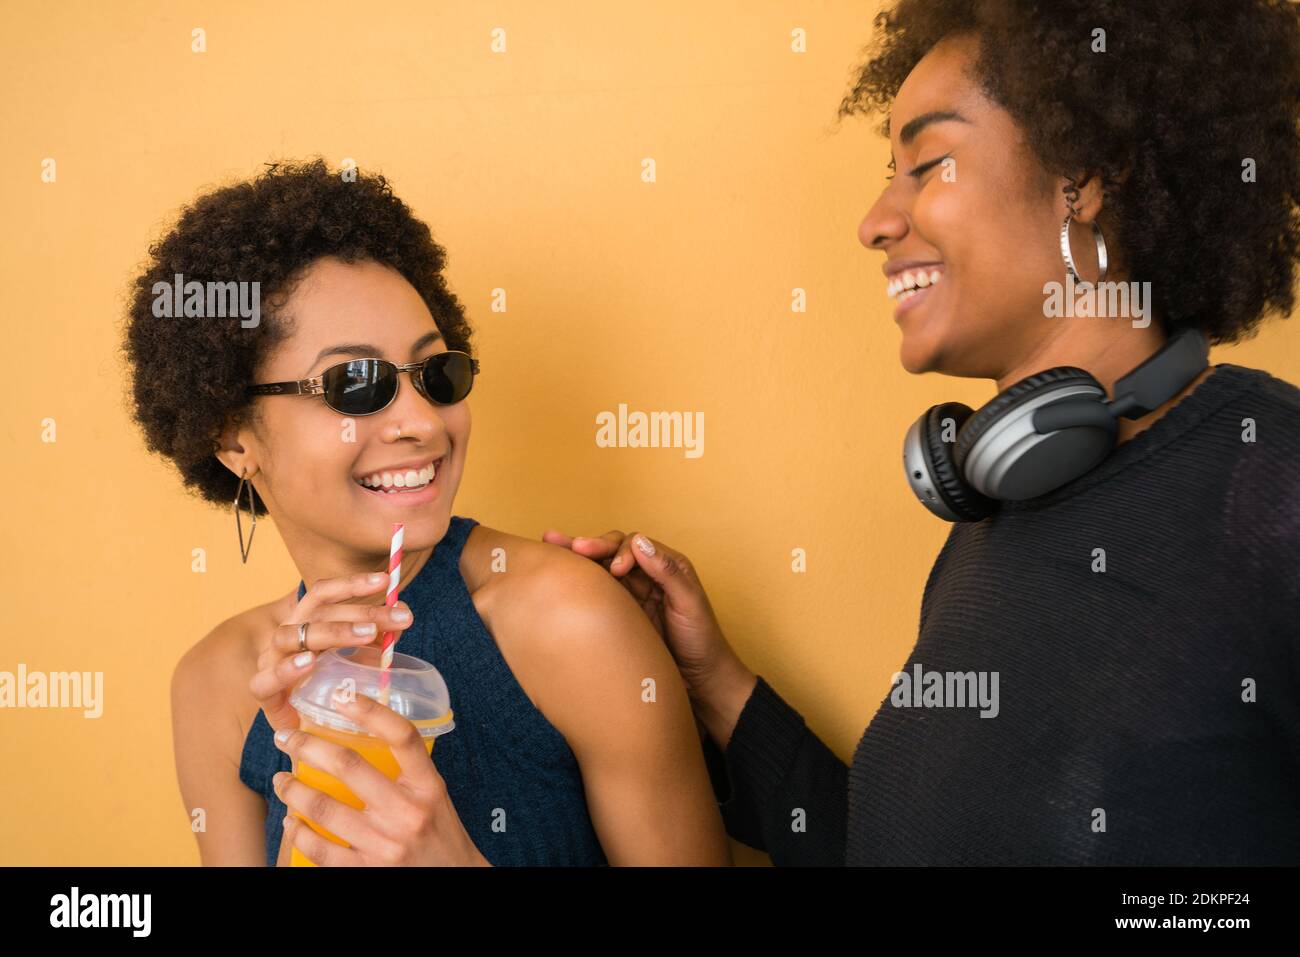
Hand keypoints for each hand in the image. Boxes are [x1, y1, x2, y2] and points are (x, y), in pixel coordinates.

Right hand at [250, 571, 414, 733]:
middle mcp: (287, 635)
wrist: (303, 726)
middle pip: (316, 611)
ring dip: (332, 632)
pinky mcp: (263, 691)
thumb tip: (402, 613)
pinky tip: (310, 662)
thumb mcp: (358, 657)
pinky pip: (267, 678)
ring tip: (367, 634)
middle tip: (396, 617)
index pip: (323, 593)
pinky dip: (288, 669)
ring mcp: (271, 660)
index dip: (352, 583)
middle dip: (361, 611)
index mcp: (305, 622)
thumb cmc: (329, 685)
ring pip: (291, 636)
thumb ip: (377, 635)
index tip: (385, 580)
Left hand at [272, 693, 489, 865]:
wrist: (455, 880)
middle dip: (308, 745)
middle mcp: (407, 813)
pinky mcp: (366, 872)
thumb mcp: (435, 797)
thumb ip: (408, 771)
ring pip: (324, 808)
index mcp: (428, 787)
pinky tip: (291, 821)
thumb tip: (367, 733)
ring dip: (293, 790)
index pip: (402, 737)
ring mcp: (384, 845)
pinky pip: (320, 850)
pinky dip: (298, 833)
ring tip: (281, 779)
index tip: (342, 695)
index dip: (371, 711)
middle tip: (286, 736)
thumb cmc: (441, 834)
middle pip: (349, 766)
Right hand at [541, 528, 752, 706]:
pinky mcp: (616, 611)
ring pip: (599, 566)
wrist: (698, 679)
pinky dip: (576, 577)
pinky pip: (595, 590)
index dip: (621, 550)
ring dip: (576, 555)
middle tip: (573, 547)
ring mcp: (629, 592)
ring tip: (550, 541)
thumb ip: (668, 572)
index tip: (616, 570)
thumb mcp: (689, 604)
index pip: (635, 545)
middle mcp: (645, 574)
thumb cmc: (701, 640)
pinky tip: (556, 566)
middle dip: (593, 546)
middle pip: (612, 550)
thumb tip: (640, 542)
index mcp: (666, 565)